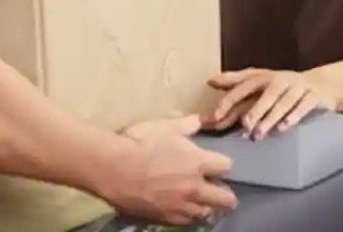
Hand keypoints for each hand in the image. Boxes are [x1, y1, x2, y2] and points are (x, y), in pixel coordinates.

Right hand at [100, 115, 237, 224]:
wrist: (114, 169)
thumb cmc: (140, 143)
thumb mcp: (165, 126)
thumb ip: (186, 125)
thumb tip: (199, 121)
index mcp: (198, 163)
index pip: (227, 167)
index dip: (222, 165)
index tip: (215, 163)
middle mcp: (196, 188)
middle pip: (226, 199)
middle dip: (226, 195)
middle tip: (219, 190)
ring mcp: (182, 206)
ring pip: (207, 213)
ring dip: (207, 207)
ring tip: (201, 202)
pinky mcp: (167, 218)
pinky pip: (187, 222)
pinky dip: (189, 216)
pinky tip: (183, 210)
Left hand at [207, 68, 333, 139]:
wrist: (323, 84)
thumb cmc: (284, 87)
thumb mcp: (260, 83)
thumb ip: (236, 84)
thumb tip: (210, 81)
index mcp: (264, 76)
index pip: (244, 86)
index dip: (230, 100)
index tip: (216, 116)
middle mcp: (280, 79)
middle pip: (265, 93)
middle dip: (254, 110)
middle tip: (244, 127)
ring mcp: (298, 87)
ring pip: (284, 101)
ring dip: (271, 117)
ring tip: (260, 134)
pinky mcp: (314, 96)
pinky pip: (304, 105)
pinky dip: (293, 116)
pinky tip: (283, 128)